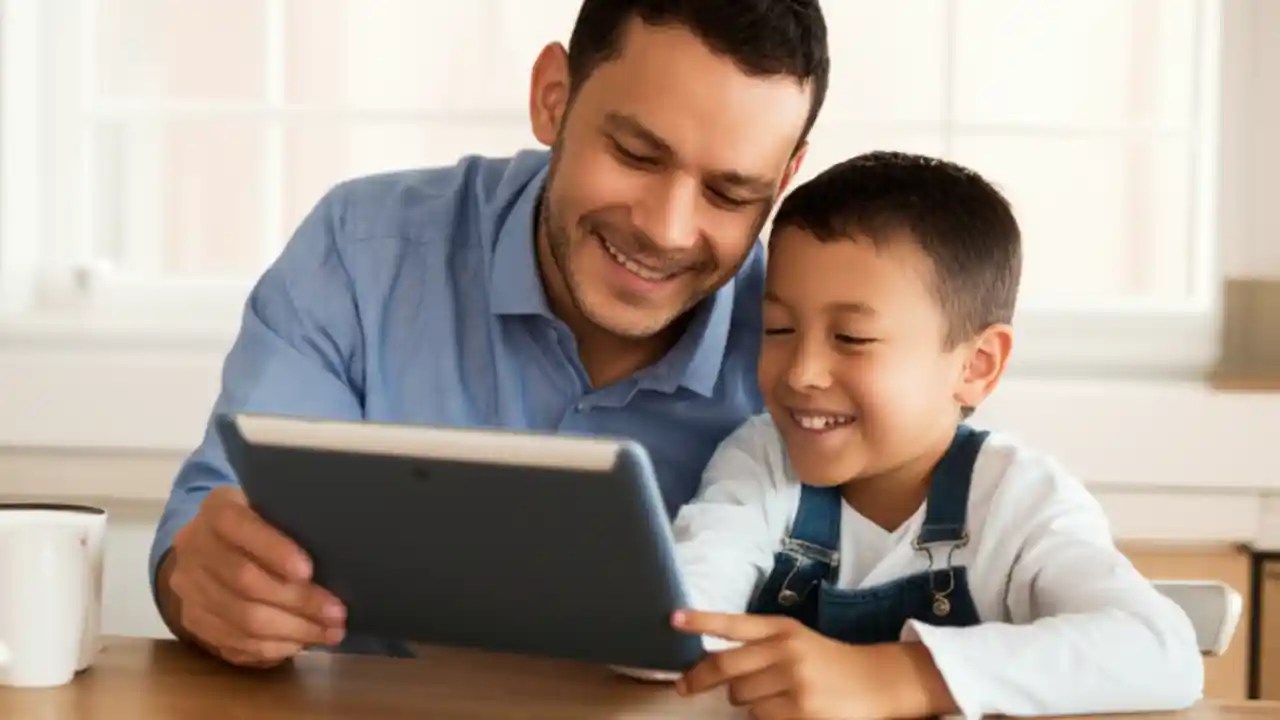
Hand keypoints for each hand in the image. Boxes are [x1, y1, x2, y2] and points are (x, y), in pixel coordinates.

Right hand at [159, 486, 346, 667]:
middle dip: (298, 601)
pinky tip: (301, 643)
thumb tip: (343, 551)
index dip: (273, 549)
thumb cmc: (262, 523)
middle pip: (245, 581)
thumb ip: (294, 521)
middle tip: (337, 613)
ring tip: (329, 633)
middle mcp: (194, 546)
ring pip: (242, 619)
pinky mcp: (192, 618)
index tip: (309, 570)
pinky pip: (233, 642)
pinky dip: (273, 647)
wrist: (211, 545)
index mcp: (217, 509)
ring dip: (293, 630)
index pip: (238, 526)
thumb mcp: (273, 508)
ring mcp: (189, 586)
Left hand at [672, 610, 955, 718]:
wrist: (876, 682)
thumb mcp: (796, 640)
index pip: (735, 623)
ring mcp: (794, 683)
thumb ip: (759, 645)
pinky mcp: (801, 713)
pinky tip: (786, 711)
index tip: (673, 620)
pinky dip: (765, 718)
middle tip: (685, 687)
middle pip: (725, 667)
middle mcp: (787, 651)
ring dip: (744, 703)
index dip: (701, 622)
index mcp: (783, 629)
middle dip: (699, 678)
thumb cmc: (828, 662)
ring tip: (771, 697)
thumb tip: (713, 665)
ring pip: (740, 699)